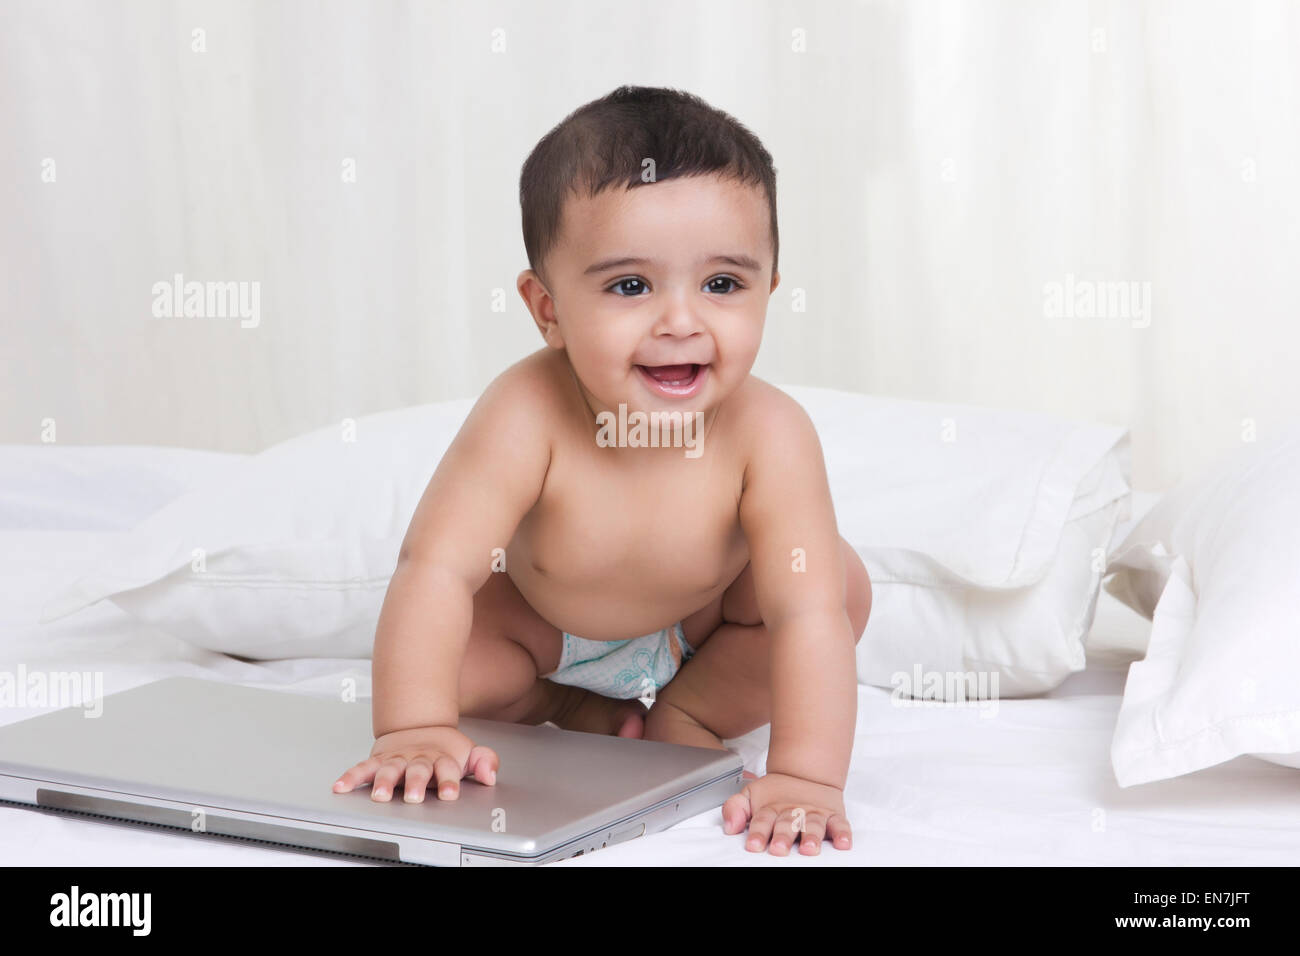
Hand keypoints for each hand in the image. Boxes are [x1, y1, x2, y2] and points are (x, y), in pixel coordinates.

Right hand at [331, 725, 498, 802]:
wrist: (420, 726)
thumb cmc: (444, 749)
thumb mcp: (469, 753)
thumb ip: (484, 762)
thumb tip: (491, 775)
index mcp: (441, 759)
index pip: (448, 770)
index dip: (449, 782)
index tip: (450, 794)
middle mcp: (418, 759)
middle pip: (417, 771)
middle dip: (415, 784)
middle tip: (413, 796)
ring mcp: (397, 760)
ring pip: (389, 770)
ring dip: (383, 782)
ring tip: (380, 796)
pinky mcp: (379, 760)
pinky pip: (362, 768)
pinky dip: (350, 777)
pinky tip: (340, 787)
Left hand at [722, 771, 851, 855]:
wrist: (806, 774)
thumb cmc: (776, 794)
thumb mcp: (751, 795)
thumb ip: (736, 808)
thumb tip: (729, 826)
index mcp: (772, 808)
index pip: (762, 821)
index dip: (757, 833)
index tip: (753, 845)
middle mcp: (793, 811)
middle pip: (787, 824)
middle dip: (783, 837)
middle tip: (778, 849)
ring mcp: (814, 813)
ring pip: (813, 825)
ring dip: (811, 837)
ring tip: (809, 849)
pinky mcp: (833, 815)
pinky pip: (840, 824)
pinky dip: (843, 833)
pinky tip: (843, 844)